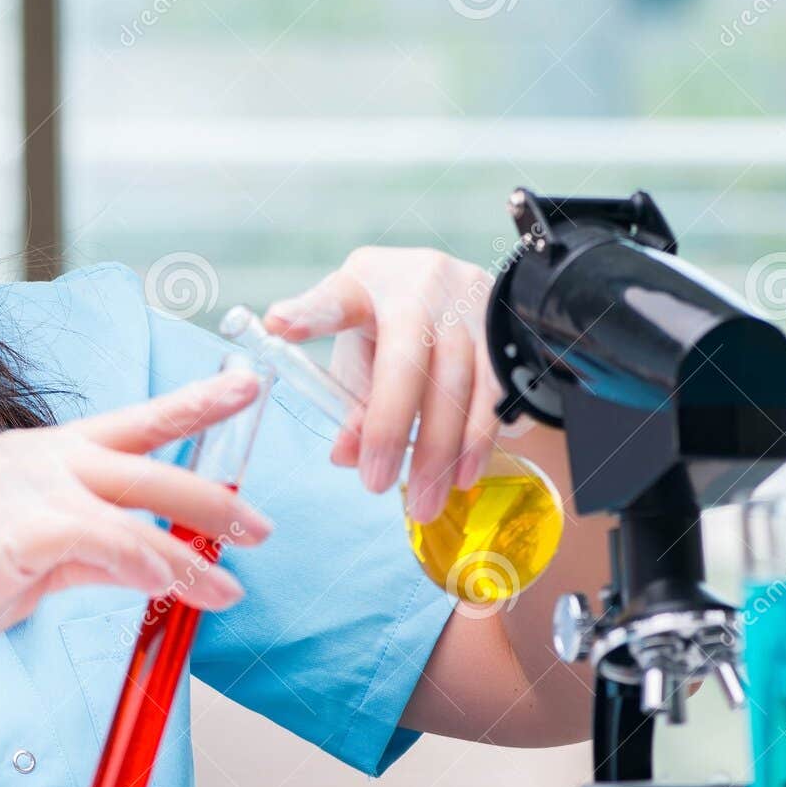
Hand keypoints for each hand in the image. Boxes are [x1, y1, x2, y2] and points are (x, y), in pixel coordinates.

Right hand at [0, 368, 273, 756]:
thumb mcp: (37, 564)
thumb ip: (94, 550)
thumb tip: (156, 560)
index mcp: (40, 455)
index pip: (131, 422)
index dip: (193, 402)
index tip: (245, 384)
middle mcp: (34, 458)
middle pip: (147, 462)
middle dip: (214, 496)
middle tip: (263, 529)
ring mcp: (18, 489)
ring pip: (133, 504)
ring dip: (191, 549)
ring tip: (229, 586)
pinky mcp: (8, 532)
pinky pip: (99, 539)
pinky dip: (145, 561)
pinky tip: (172, 584)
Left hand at [265, 247, 506, 522]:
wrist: (464, 299)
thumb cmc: (393, 334)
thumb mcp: (362, 359)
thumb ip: (350, 406)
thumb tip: (348, 457)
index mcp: (366, 283)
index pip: (335, 299)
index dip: (308, 313)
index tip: (278, 326)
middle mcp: (420, 284)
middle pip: (406, 360)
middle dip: (389, 430)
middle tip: (375, 485)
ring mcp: (470, 302)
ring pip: (458, 383)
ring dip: (440, 451)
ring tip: (424, 502)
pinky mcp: (507, 330)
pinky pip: (496, 392)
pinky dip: (479, 441)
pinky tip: (464, 476)